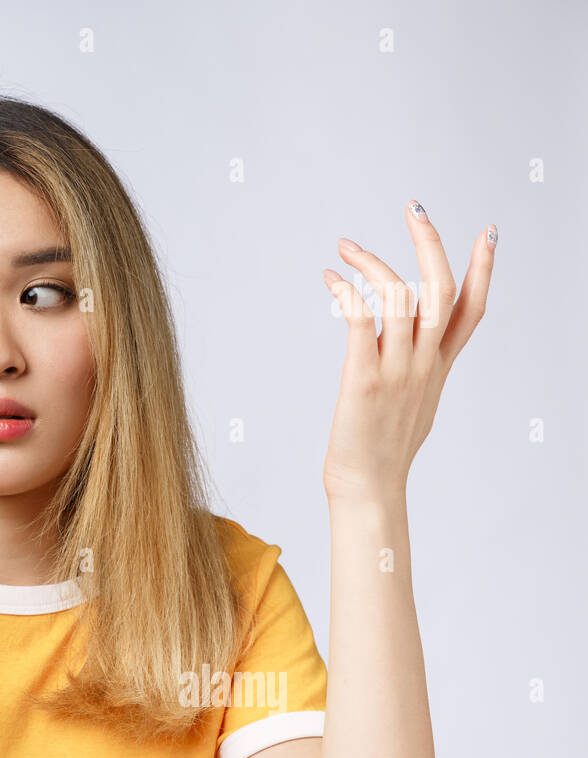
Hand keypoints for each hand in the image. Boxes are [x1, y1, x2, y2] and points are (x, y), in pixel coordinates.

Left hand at [320, 201, 495, 503]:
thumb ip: (414, 367)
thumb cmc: (380, 449)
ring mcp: (397, 370)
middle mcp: (424, 363)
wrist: (367, 488)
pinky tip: (331, 279)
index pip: (471, 310)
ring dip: (372, 261)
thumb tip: (402, 344)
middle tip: (413, 207)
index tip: (487, 232)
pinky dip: (348, 291)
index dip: (484, 269)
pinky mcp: (364, 378)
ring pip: (400, 296)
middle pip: (441, 289)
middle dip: (430, 242)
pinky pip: (361, 320)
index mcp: (439, 367)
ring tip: (345, 248)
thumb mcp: (413, 402)